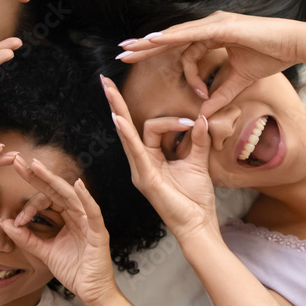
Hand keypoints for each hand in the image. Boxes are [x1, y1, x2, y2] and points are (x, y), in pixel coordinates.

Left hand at [0, 159, 117, 305]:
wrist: (91, 292)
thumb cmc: (73, 270)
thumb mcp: (44, 252)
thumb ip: (26, 238)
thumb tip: (5, 223)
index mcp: (67, 217)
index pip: (46, 200)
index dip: (28, 204)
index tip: (13, 218)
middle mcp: (78, 214)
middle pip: (55, 191)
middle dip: (36, 176)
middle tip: (17, 161)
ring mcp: (89, 221)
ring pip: (70, 196)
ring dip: (53, 180)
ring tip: (36, 167)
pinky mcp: (98, 232)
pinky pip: (93, 212)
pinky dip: (86, 198)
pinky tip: (78, 185)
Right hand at [100, 76, 220, 242]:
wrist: (198, 225)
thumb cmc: (196, 199)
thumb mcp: (199, 162)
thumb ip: (198, 140)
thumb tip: (201, 118)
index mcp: (151, 158)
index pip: (152, 127)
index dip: (173, 120)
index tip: (195, 121)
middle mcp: (141, 163)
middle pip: (127, 125)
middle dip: (116, 102)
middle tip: (104, 80)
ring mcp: (140, 170)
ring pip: (129, 133)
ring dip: (119, 108)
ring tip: (108, 88)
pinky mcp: (145, 178)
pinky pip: (134, 151)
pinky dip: (127, 134)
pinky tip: (118, 119)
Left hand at [117, 12, 303, 117]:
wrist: (294, 44)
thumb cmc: (272, 56)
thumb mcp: (241, 80)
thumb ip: (222, 94)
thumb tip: (206, 111)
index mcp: (214, 34)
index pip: (183, 48)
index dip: (174, 64)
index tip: (187, 88)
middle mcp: (210, 25)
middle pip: (171, 38)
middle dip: (145, 47)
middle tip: (122, 53)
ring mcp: (214, 22)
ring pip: (175, 34)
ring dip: (151, 42)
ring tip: (129, 48)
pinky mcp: (221, 26)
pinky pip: (190, 33)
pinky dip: (171, 38)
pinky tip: (153, 41)